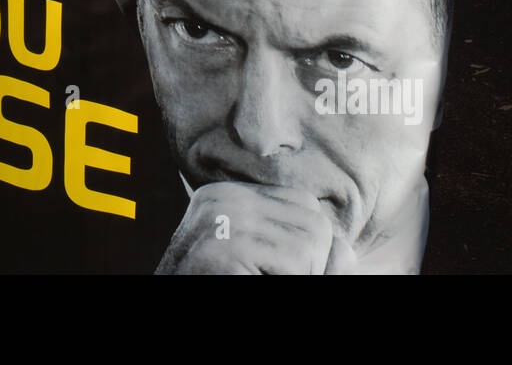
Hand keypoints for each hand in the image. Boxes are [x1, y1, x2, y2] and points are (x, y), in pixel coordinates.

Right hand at [156, 181, 338, 274]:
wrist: (164, 314)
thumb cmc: (219, 286)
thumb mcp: (262, 267)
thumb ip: (303, 254)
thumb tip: (346, 249)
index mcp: (227, 197)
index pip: (305, 207)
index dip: (308, 252)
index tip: (266, 271)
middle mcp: (221, 198)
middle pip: (314, 223)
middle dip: (309, 267)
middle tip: (261, 278)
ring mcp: (218, 219)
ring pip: (313, 246)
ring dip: (297, 279)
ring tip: (251, 281)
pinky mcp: (220, 248)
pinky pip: (297, 266)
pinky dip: (286, 285)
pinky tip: (243, 283)